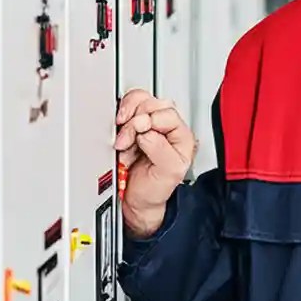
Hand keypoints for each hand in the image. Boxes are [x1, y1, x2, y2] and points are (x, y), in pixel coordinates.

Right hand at [114, 89, 196, 237]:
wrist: (136, 199)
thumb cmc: (155, 189)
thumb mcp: (168, 173)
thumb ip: (161, 150)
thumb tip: (147, 132)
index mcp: (182, 136)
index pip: (167, 113)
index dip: (150, 121)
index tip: (138, 134)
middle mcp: (167, 127)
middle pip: (152, 104)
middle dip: (134, 122)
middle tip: (126, 141)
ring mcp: (149, 124)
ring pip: (138, 101)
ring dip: (125, 120)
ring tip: (123, 141)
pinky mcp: (132, 125)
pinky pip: (125, 108)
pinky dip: (118, 119)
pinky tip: (119, 135)